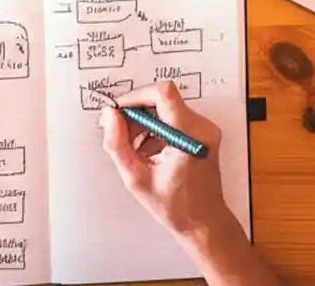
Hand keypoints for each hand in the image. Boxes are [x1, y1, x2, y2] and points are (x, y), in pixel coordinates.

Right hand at [100, 83, 278, 285]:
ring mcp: (204, 129)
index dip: (136, 96)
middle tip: (121, 133)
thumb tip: (109, 116)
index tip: (120, 110)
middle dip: (137, 113)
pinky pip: (173, 118)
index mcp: (189, 136)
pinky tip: (147, 151)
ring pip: (166, 108)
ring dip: (145, 122)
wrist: (203, 220)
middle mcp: (201, 127)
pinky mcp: (202, 132)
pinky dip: (156, 128)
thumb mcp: (137, 178)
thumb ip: (118, 144)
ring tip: (135, 148)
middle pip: (162, 100)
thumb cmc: (177, 206)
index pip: (162, 93)